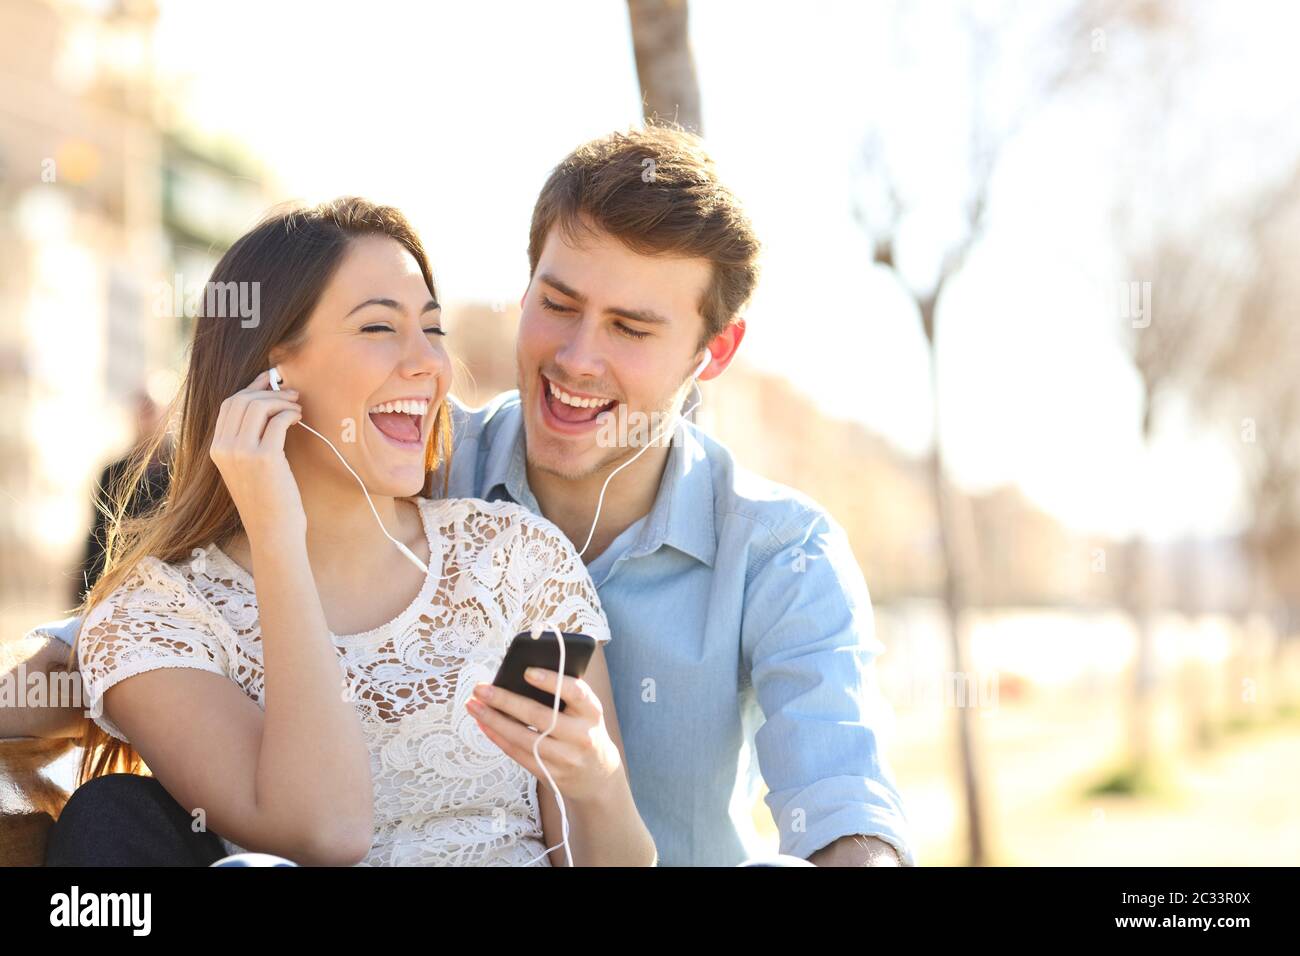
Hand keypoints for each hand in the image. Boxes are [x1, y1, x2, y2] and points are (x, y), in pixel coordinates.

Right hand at [210, 369, 306, 542]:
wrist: (273, 532)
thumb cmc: (268, 500)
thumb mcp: (248, 468)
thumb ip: (248, 440)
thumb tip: (266, 404)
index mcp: (216, 449)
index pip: (229, 404)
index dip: (251, 388)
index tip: (270, 381)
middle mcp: (223, 448)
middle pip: (242, 400)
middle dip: (269, 391)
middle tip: (292, 394)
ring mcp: (241, 452)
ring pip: (258, 406)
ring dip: (282, 400)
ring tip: (297, 407)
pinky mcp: (264, 458)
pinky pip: (277, 420)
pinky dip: (290, 413)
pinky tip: (299, 418)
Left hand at [467, 670, 621, 803]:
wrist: (597, 775)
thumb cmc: (584, 730)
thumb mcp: (585, 710)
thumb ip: (563, 693)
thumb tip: (520, 674)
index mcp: (592, 712)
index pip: (574, 692)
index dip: (551, 681)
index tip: (527, 671)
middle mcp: (580, 736)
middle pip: (538, 716)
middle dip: (505, 700)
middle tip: (481, 688)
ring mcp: (564, 758)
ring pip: (522, 737)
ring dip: (493, 720)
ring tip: (473, 705)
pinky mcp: (548, 773)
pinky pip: (517, 753)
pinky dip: (497, 737)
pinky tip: (484, 723)